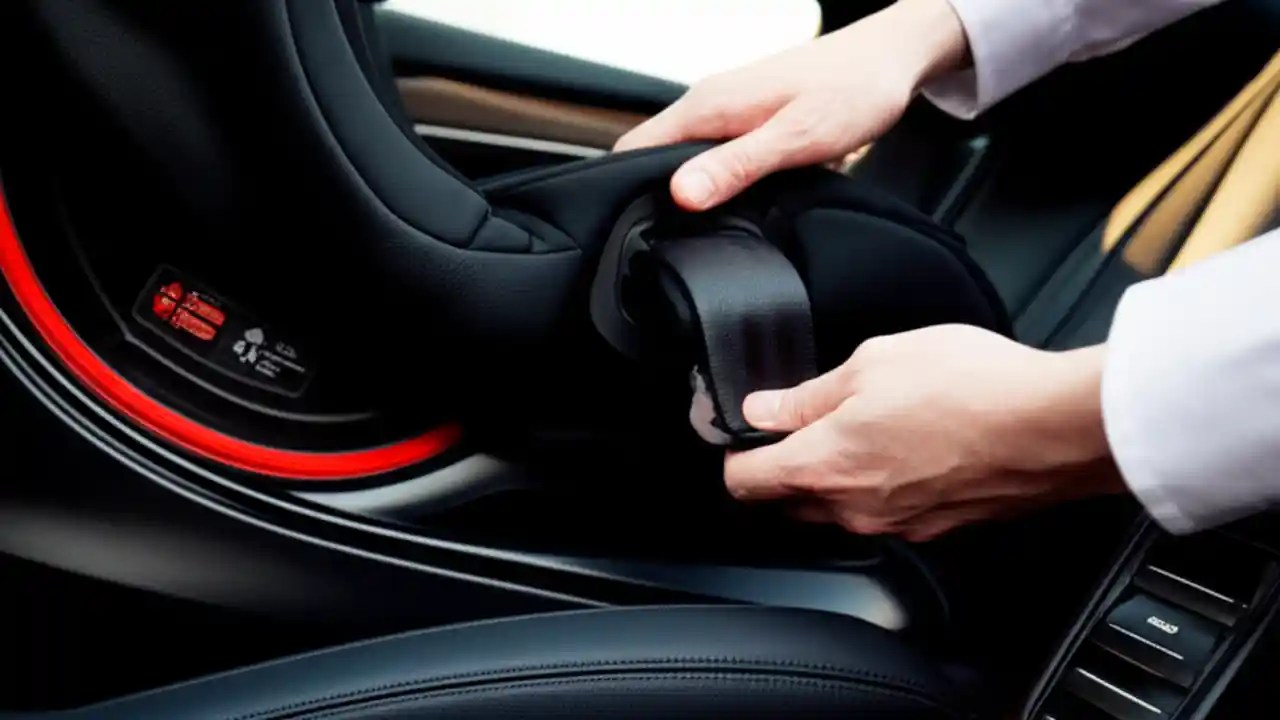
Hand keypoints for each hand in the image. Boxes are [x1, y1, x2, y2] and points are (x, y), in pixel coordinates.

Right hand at [613, 0, 969, 210]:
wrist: (894, 58)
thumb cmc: (855, 89)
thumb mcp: (797, 138)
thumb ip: (736, 167)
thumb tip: (681, 195)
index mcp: (709, 106)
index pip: (633, 149)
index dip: (624, 193)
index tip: (634, 234)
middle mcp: (710, 104)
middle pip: (654, 158)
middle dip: (654, 201)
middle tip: (670, 246)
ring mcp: (728, 111)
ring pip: (684, 160)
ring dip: (689, 194)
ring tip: (701, 233)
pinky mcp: (749, 120)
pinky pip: (713, 156)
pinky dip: (715, 184)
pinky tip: (736, 207)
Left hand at [724, 325, 1127, 541]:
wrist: (1055, 427)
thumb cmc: (971, 387)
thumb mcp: (872, 363)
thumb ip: (807, 395)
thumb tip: (764, 409)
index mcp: (823, 465)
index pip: (743, 483)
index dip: (734, 456)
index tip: (740, 433)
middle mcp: (854, 508)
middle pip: (786, 504)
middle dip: (780, 470)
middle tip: (798, 425)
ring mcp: (898, 524)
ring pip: (838, 511)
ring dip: (833, 478)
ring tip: (861, 429)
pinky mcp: (938, 527)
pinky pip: (887, 512)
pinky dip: (881, 486)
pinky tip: (907, 448)